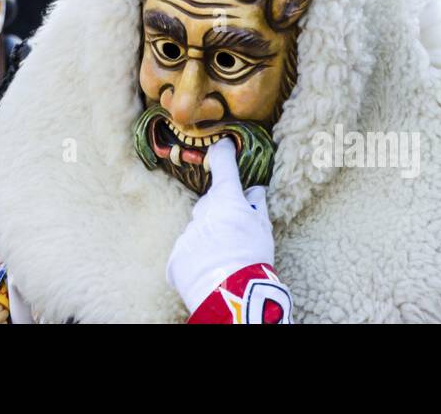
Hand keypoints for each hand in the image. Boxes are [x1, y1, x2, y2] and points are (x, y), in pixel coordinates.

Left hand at [165, 139, 275, 313]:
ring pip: (198, 228)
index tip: (223, 145)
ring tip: (224, 257)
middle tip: (235, 233)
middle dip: (220, 212)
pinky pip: (187, 251)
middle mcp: (203, 211)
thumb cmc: (253, 258)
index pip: (223, 167)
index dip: (223, 153)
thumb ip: (257, 206)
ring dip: (209, 237)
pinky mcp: (176, 255)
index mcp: (226, 200)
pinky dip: (197, 258)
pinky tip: (209, 270)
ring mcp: (187, 232)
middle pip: (211, 204)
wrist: (231, 294)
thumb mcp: (264, 230)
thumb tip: (254, 190)